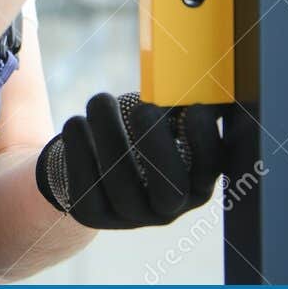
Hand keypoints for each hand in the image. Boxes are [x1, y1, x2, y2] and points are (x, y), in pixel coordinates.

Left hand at [35, 91, 224, 228]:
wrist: (94, 162)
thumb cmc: (138, 130)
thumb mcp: (164, 118)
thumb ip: (182, 101)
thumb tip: (201, 72)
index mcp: (196, 182)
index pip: (210, 169)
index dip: (205, 141)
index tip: (194, 107)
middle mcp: (168, 208)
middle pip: (169, 190)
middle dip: (156, 146)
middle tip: (142, 107)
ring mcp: (130, 216)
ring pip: (121, 185)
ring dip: (110, 136)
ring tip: (100, 99)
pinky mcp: (93, 214)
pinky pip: (84, 188)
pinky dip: (79, 150)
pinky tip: (77, 122)